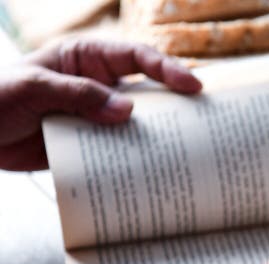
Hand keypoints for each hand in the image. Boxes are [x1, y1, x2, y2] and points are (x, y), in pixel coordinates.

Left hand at [0, 39, 201, 170]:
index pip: (135, 58)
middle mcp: (98, 85)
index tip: (192, 86)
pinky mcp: (90, 144)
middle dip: (175, 105)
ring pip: (138, 124)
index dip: (167, 69)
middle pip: (147, 91)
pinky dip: (136, 160)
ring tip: (187, 149)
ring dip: (159, 136)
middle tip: (205, 120)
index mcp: (86, 59)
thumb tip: (126, 111)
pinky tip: (152, 170)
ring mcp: (96, 116)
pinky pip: (120, 150)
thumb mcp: (34, 88)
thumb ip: (78, 94)